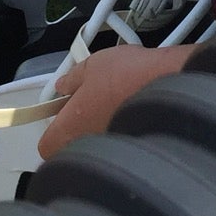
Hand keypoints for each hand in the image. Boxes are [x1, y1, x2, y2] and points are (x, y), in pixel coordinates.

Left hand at [37, 44, 192, 156]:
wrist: (169, 85)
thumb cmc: (127, 75)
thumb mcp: (93, 64)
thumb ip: (72, 77)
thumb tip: (63, 85)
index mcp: (69, 128)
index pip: (45, 146)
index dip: (51, 129)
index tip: (60, 111)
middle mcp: (88, 146)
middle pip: (73, 147)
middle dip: (78, 129)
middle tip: (88, 105)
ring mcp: (111, 151)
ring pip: (98, 146)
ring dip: (101, 130)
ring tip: (114, 105)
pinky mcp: (134, 150)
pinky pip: (120, 145)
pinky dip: (123, 132)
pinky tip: (133, 111)